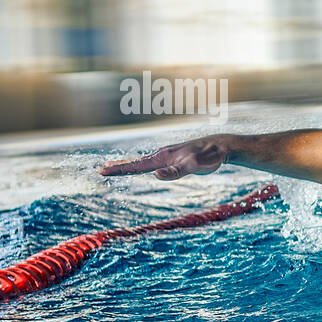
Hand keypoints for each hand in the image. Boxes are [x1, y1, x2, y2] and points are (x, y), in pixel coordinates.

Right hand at [99, 135, 232, 179]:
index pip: (136, 165)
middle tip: (101, 169)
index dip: (119, 169)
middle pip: (135, 162)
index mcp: (163, 157)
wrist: (220, 146)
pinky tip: (142, 166)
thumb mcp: (193, 166)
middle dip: (118, 167)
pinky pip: (152, 162)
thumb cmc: (208, 156)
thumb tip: (156, 175)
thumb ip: (176, 171)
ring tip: (113, 166)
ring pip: (142, 161)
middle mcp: (162, 155)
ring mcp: (167, 155)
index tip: (102, 171)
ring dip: (127, 164)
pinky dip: (141, 164)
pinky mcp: (174, 157)